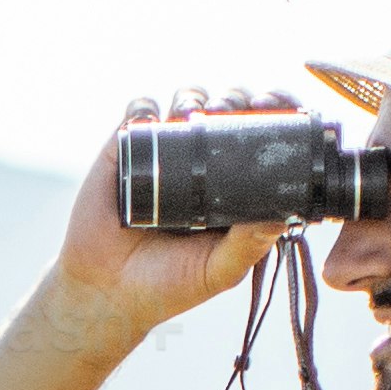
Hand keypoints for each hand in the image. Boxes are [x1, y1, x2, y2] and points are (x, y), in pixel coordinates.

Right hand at [48, 101, 287, 336]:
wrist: (106, 293)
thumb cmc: (170, 285)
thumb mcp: (221, 270)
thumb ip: (250, 245)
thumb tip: (284, 213)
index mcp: (234, 184)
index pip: (261, 134)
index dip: (273, 111)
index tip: (272, 105)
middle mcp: (202, 161)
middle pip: (228, 106)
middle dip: (234, 98)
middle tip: (230, 110)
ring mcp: (163, 151)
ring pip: (187, 99)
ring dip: (194, 96)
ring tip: (192, 115)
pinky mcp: (125, 149)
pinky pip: (139, 110)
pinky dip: (146, 106)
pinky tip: (153, 121)